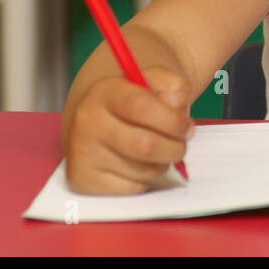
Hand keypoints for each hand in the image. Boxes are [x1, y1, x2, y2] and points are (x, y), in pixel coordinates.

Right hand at [64, 66, 193, 194]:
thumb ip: (173, 87)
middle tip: (180, 144)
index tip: (186, 127)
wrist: (99, 118)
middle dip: (174, 148)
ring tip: (160, 150)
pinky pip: (133, 187)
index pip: (141, 107)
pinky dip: (148, 179)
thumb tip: (177, 108)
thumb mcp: (155, 80)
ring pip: (143, 170)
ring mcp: (82, 154)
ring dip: (163, 163)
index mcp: (104, 92)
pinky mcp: (84, 181)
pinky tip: (141, 163)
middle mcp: (87, 122)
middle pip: (144, 146)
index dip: (173, 121)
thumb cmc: (134, 100)